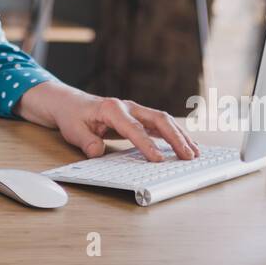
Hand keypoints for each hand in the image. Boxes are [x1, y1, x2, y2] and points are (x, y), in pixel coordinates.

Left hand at [14, 82, 198, 161]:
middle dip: (175, 138)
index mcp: (112, 108)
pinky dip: (174, 135)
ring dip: (180, 136)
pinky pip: (160, 125)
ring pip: (164, 121)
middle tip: (188, 157)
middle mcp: (128, 106)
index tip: (158, 161)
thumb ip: (85, 141)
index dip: (147, 144)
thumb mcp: (72, 130)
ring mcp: (136, 111)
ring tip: (195, 153)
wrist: (70, 104)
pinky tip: (185, 146)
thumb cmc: (72, 116)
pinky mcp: (139, 117)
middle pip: (158, 119)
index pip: (134, 128)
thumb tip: (96, 151)